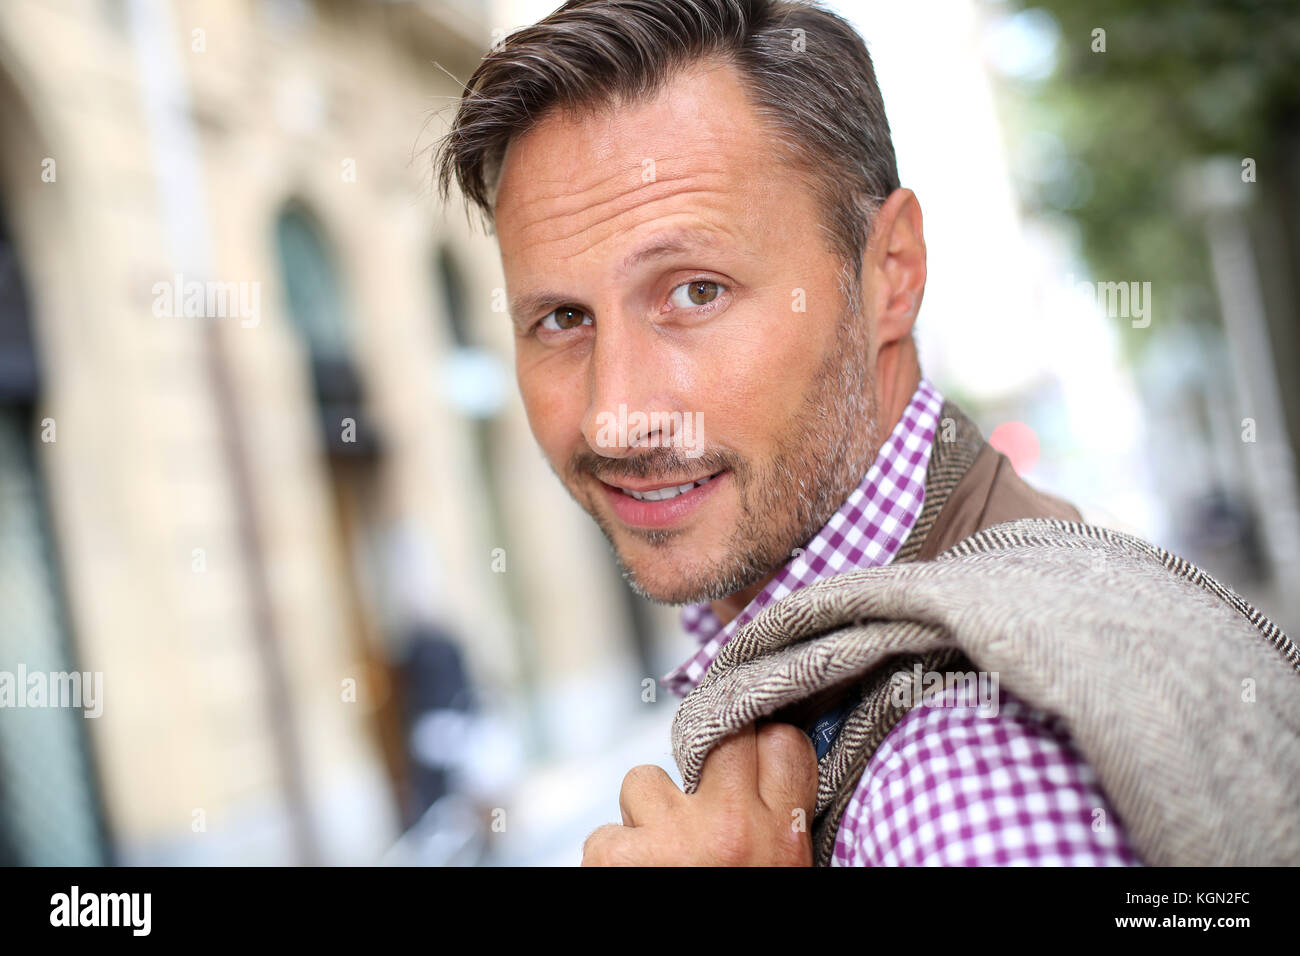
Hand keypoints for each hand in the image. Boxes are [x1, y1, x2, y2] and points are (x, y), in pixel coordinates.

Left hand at [580, 721, 817, 865]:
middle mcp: (733, 832)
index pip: (784, 743)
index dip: (763, 744)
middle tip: (700, 797)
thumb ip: (779, 821)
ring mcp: (673, 841)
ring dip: (645, 818)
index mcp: (784, 842)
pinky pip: (604, 834)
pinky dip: (614, 861)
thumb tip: (765, 759)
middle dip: (706, 760)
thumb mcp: (785, 868)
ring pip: (643, 780)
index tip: (751, 755)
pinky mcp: (618, 858)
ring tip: (659, 857)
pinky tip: (633, 879)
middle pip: (718, 738)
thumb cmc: (748, 911)